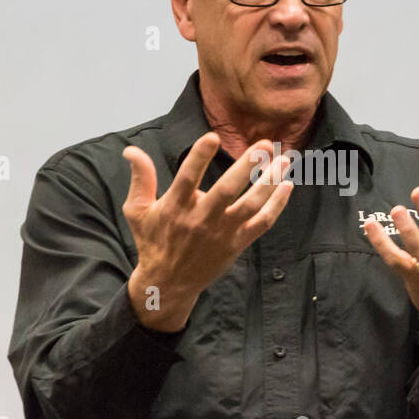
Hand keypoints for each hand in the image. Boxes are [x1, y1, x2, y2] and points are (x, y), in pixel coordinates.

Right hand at [121, 132, 293, 331]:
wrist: (169, 282)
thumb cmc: (153, 240)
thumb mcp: (137, 211)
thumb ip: (140, 178)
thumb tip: (131, 150)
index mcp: (175, 207)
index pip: (188, 178)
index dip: (199, 157)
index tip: (213, 136)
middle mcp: (201, 219)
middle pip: (227, 190)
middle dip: (247, 166)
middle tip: (264, 144)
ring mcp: (222, 233)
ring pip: (251, 206)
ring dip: (270, 182)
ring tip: (284, 159)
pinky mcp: (237, 244)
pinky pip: (262, 223)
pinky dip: (277, 206)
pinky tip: (287, 185)